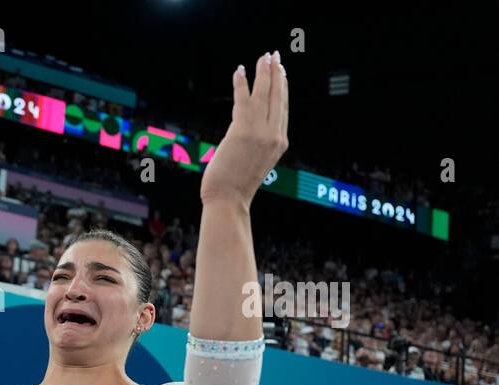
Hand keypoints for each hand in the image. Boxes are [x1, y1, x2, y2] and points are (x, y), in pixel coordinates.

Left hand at [200, 51, 288, 206]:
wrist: (228, 200)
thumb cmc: (235, 187)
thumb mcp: (256, 163)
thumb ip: (258, 145)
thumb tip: (248, 134)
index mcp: (280, 143)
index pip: (283, 109)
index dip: (283, 89)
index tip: (281, 73)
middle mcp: (274, 135)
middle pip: (278, 97)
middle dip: (277, 74)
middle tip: (275, 56)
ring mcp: (260, 133)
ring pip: (264, 95)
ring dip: (263, 73)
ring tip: (263, 57)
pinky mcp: (242, 131)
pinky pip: (243, 100)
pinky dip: (241, 84)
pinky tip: (240, 71)